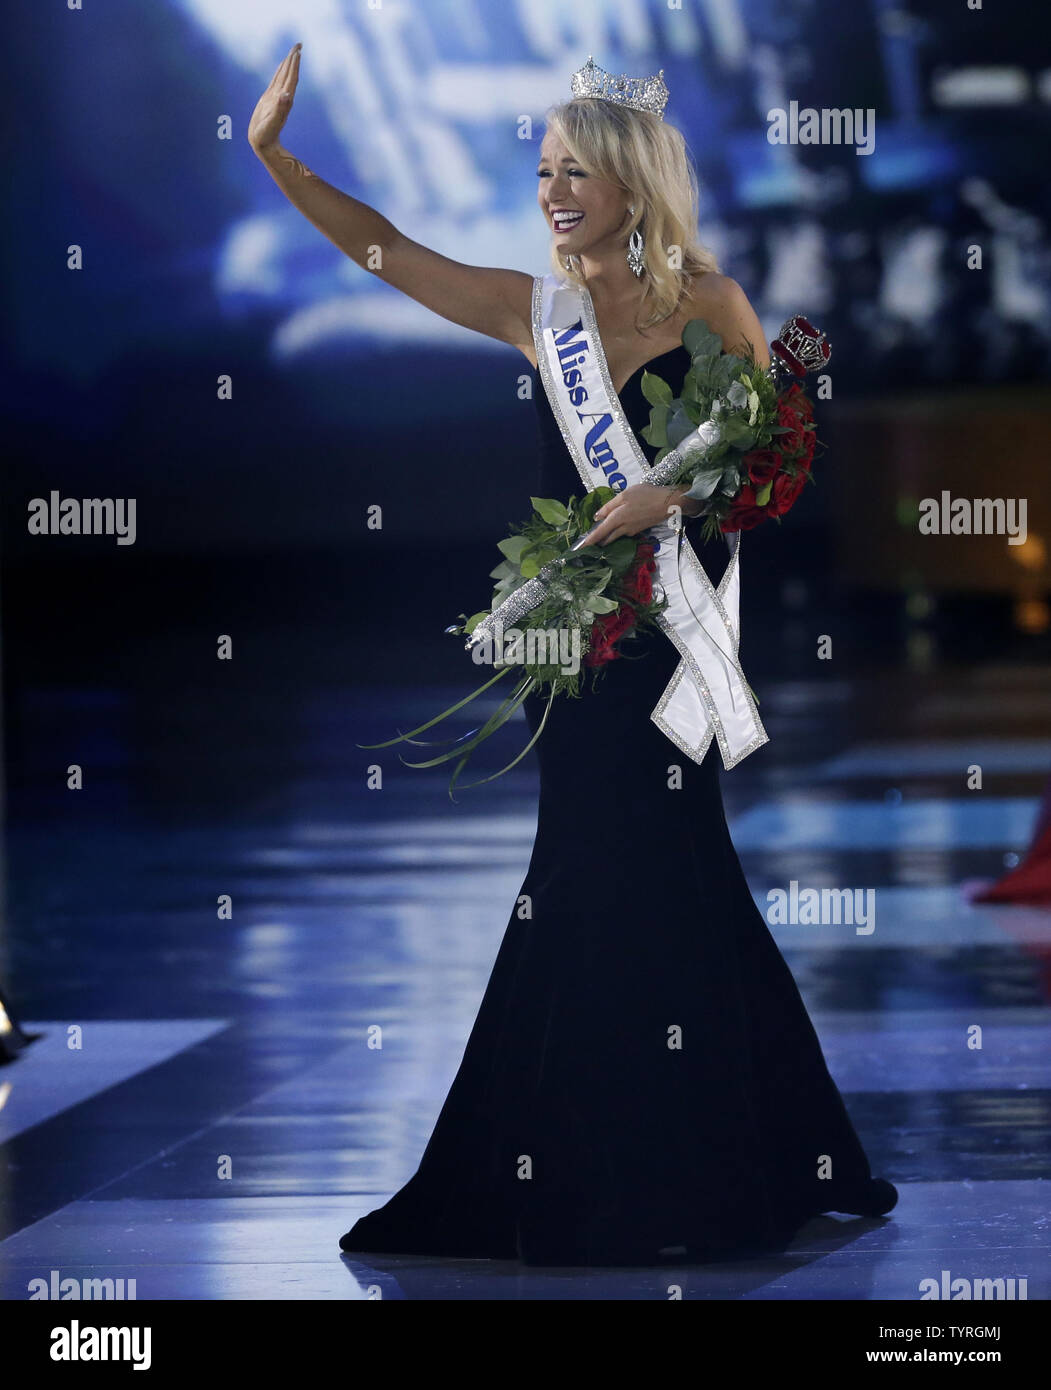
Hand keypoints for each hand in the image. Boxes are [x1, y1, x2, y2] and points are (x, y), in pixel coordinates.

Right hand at [249, 43, 301, 154]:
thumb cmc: (266, 135)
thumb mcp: (273, 122)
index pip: (291, 78)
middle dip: (294, 59)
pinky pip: (276, 81)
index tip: (298, 50)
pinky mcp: (269, 99)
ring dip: (289, 64)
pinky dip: (280, 72)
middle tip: (299, 44)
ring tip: (293, 52)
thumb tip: (287, 95)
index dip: (295, 64)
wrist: (263, 144)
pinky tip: (282, 67)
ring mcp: (276, 97)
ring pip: (284, 76)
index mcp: (283, 99)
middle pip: (289, 74)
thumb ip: (280, 109)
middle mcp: (282, 96)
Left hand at [576, 485, 700, 547]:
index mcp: (617, 519)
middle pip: (606, 538)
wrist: (669, 504)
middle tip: (587, 543)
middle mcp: (623, 528)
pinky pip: (624, 533)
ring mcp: (632, 531)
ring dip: (606, 537)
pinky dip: (617, 532)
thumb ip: (609, 506)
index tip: (578, 548)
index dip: (588, 541)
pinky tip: (617, 527)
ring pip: (615, 536)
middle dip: (597, 541)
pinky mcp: (639, 530)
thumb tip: (597, 517)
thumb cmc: (646, 495)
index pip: (599, 533)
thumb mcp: (625, 495)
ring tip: (599, 536)